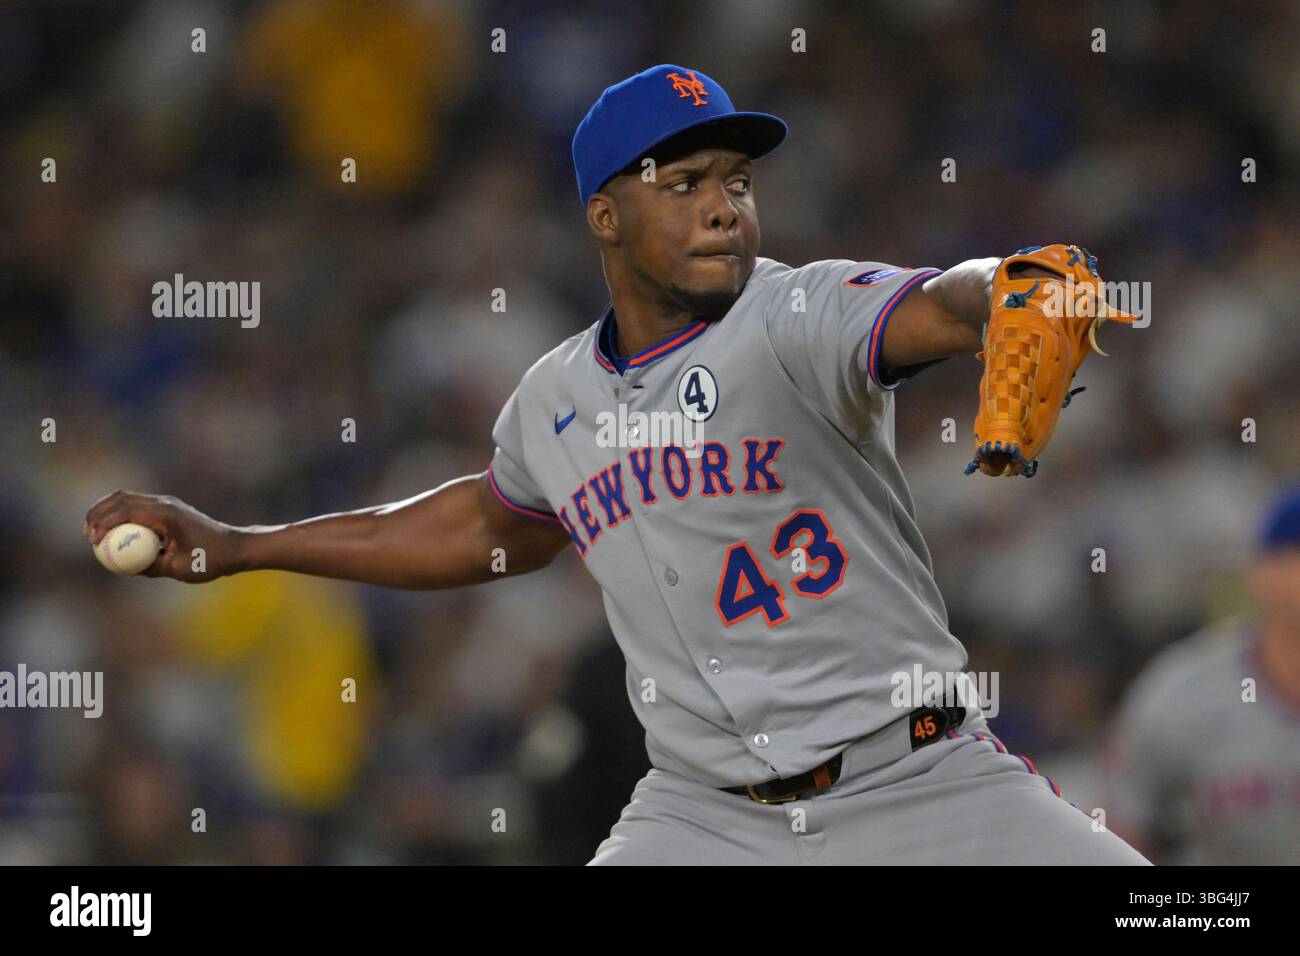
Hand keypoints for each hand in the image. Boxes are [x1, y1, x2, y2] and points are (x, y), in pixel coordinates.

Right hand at [83, 491, 244, 581]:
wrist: (235, 547)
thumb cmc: (210, 559)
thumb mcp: (177, 569)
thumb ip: (149, 567)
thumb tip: (123, 567)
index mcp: (165, 514)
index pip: (124, 511)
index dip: (103, 524)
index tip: (93, 542)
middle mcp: (164, 503)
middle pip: (120, 498)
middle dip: (98, 513)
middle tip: (87, 534)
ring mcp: (167, 503)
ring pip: (127, 498)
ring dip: (108, 511)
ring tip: (94, 532)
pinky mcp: (169, 508)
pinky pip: (138, 506)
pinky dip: (122, 514)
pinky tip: (115, 532)